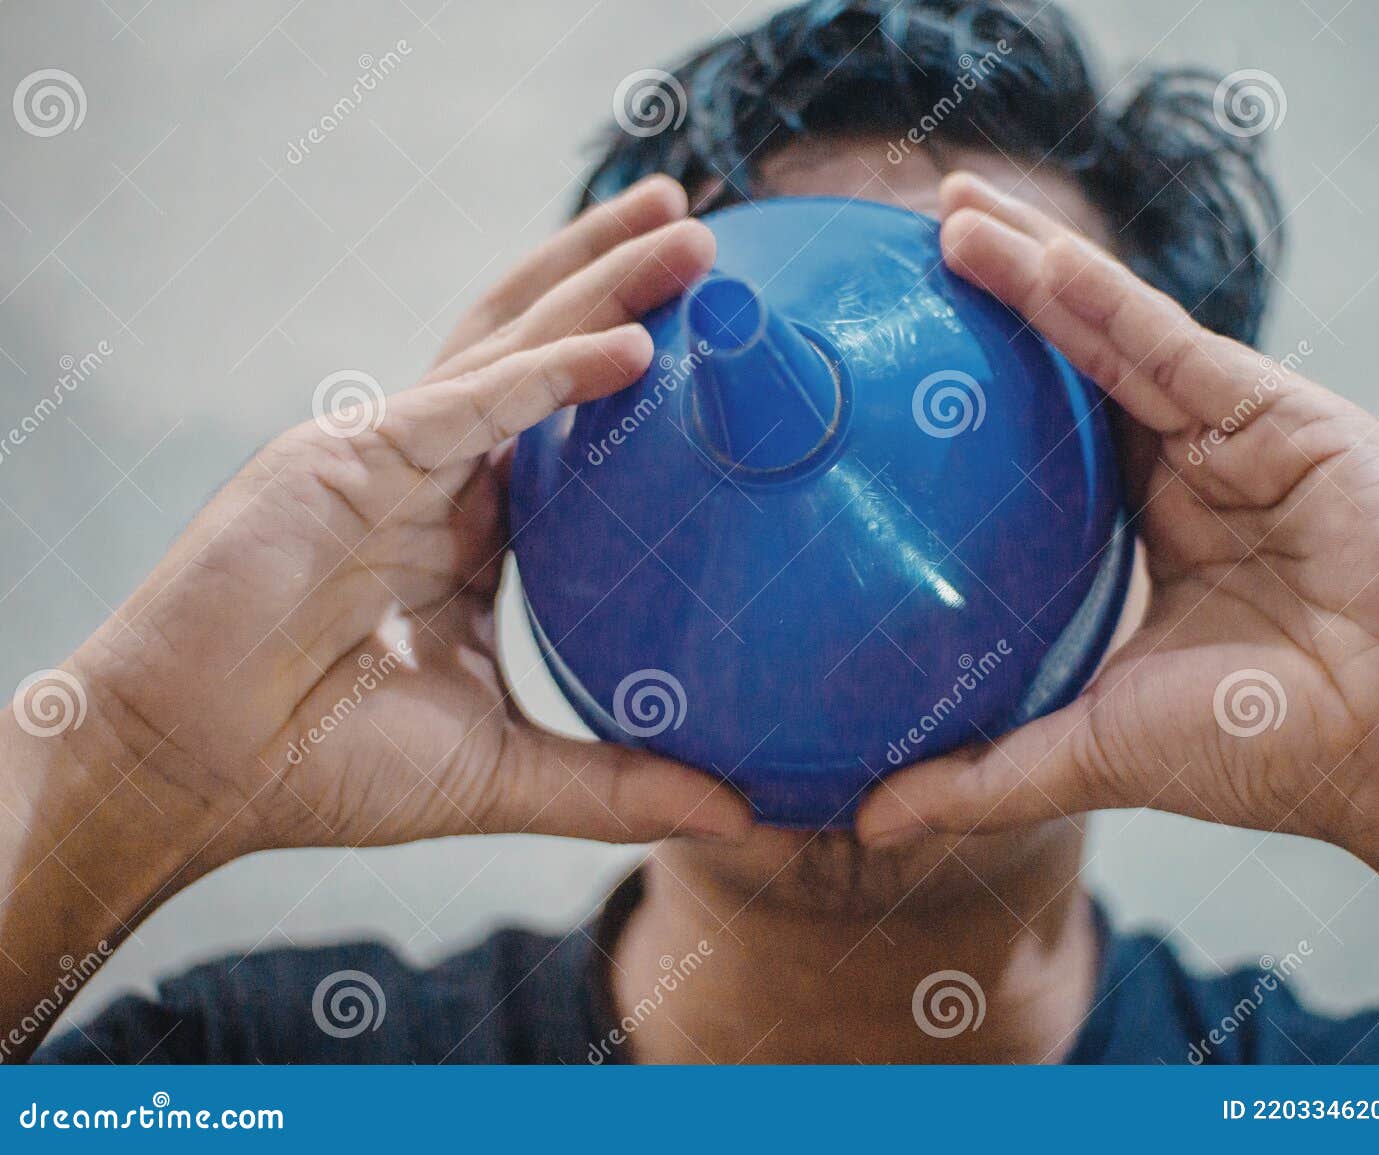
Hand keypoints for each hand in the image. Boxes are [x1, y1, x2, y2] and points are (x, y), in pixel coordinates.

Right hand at [67, 175, 750, 858]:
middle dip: (623, 283)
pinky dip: (549, 371)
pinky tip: (627, 346)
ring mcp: (390, 454)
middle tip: (710, 237)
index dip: (631, 372)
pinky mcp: (349, 455)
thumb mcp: (501, 771)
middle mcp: (434, 475)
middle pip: (543, 350)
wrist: (190, 772)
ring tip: (684, 229)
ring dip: (599, 282)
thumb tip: (741, 816)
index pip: (563, 427)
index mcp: (464, 531)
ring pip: (510, 343)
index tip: (713, 337)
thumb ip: (617, 784)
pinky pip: (466, 401)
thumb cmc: (324, 768)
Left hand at [857, 172, 1378, 857]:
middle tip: (913, 235)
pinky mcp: (1285, 416)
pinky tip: (1035, 260)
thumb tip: (867, 819)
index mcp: (1150, 523)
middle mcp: (1190, 465)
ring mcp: (1238, 433)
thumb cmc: (1266, 753)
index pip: (1046, 429)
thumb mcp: (1093, 750)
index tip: (897, 344)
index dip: (978, 380)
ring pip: (1118, 330)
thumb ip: (983, 773)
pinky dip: (1103, 302)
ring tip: (951, 214)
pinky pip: (1175, 348)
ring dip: (1034, 265)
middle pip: (1075, 356)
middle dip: (998, 287)